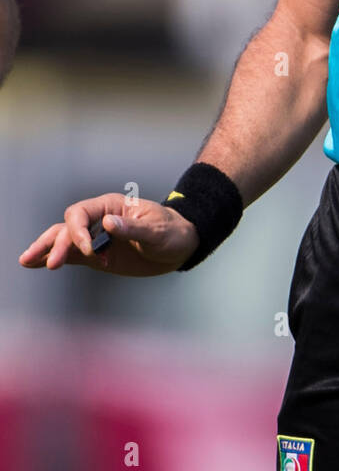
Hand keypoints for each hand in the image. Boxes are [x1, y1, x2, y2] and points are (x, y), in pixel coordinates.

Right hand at [18, 193, 199, 276]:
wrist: (180, 245)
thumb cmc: (172, 232)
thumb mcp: (158, 230)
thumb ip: (134, 227)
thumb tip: (109, 223)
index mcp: (111, 206)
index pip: (81, 214)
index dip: (78, 231)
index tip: (89, 252)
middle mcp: (99, 219)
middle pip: (67, 227)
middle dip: (57, 244)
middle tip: (52, 264)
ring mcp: (96, 237)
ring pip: (63, 239)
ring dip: (46, 249)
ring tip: (25, 262)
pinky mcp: (97, 255)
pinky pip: (71, 255)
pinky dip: (54, 257)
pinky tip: (35, 264)